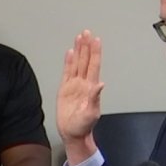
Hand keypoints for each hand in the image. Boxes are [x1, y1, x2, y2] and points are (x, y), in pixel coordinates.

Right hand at [56, 31, 103, 164]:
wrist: (72, 133)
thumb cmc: (83, 126)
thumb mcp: (91, 114)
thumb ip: (95, 99)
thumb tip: (100, 84)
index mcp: (91, 88)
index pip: (93, 66)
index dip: (95, 53)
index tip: (96, 40)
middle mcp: (83, 84)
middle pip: (85, 61)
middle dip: (86, 46)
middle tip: (87, 32)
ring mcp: (74, 85)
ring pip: (77, 64)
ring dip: (79, 50)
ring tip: (79, 37)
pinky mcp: (65, 89)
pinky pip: (67, 72)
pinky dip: (68, 62)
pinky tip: (70, 52)